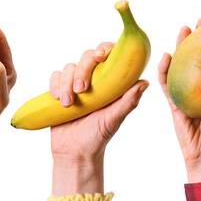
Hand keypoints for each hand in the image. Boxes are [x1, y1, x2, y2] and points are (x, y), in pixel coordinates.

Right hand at [49, 43, 149, 195]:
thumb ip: (128, 101)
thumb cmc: (99, 136)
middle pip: (86, 57)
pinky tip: (59, 100)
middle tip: (82, 90)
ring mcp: (75, 84)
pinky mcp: (59, 90)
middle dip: (83, 71)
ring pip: (69, 67)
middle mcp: (93, 79)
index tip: (102, 54)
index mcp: (109, 82)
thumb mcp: (115, 119)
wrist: (75, 151)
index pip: (109, 55)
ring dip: (67, 83)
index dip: (106, 48)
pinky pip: (55, 77)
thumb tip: (145, 82)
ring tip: (68, 103)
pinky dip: (56, 85)